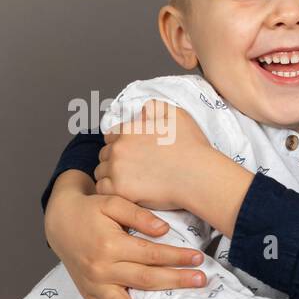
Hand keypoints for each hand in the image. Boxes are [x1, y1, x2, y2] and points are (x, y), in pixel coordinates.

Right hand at [44, 171, 206, 298]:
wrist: (59, 219)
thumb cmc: (89, 209)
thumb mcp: (112, 202)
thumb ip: (138, 215)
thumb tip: (164, 230)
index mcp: (111, 244)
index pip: (151, 254)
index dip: (176, 257)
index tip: (198, 258)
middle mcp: (102, 268)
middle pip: (144, 280)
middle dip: (174, 282)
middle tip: (200, 282)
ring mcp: (94, 283)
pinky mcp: (87, 292)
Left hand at [96, 100, 210, 211]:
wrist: (197, 175)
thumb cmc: (191, 147)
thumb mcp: (175, 115)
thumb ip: (155, 107)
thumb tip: (142, 111)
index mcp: (129, 130)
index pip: (110, 135)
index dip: (118, 143)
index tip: (128, 151)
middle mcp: (119, 149)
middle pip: (104, 154)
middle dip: (114, 159)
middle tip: (128, 168)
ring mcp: (117, 170)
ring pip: (101, 172)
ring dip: (110, 175)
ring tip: (126, 181)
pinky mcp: (120, 191)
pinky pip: (102, 190)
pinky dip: (110, 191)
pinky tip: (123, 192)